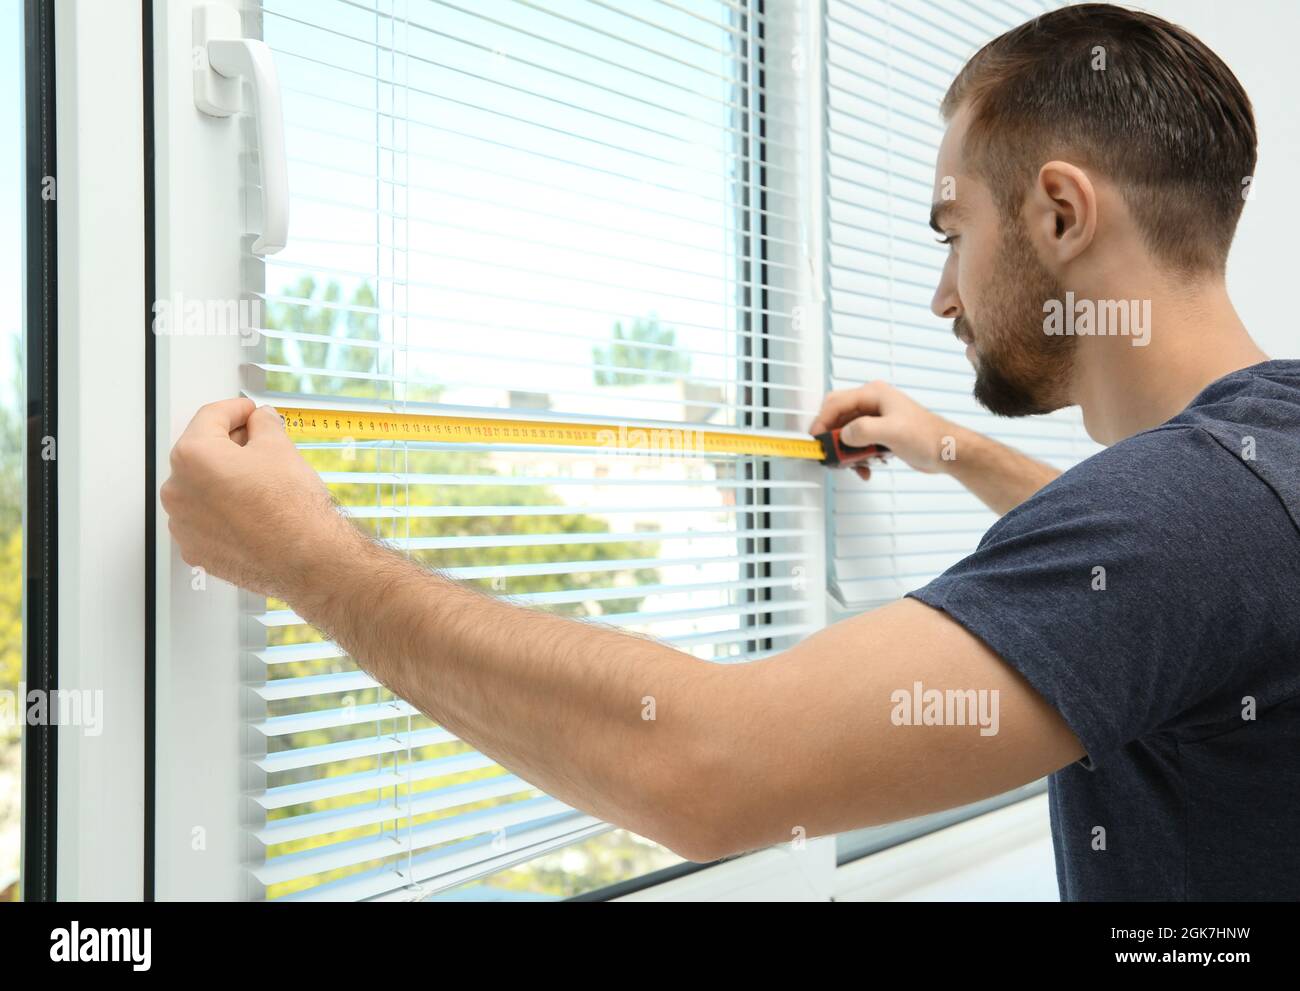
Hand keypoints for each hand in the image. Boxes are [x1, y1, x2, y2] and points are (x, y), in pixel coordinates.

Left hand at [161, 398, 353, 598]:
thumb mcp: (280, 448)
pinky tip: (253, 512)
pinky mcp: (197, 551)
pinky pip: (206, 521)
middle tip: (261, 446)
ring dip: (225, 481)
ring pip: (202, 490)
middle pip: (202, 454)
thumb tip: (261, 421)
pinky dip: (224, 512)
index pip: (210, 417)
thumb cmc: (292, 508)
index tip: (249, 412)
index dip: (236, 409)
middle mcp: (178, 491)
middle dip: (230, 447)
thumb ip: (264, 425)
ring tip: (261, 486)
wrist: (308, 559)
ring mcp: (184, 525)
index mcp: (193, 457)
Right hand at [809, 380, 959, 480]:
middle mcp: (872, 404)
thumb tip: (843, 437)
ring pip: (847, 434)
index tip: (816, 439)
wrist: (946, 451)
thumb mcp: (891, 431)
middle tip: (831, 455)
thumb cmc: (926, 436)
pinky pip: (858, 445)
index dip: (822, 420)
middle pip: (838, 418)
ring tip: (852, 466)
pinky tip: (865, 469)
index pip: (836, 403)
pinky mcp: (880, 435)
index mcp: (873, 394)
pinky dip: (857, 458)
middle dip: (833, 438)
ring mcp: (876, 419)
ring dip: (846, 452)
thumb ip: (862, 430)